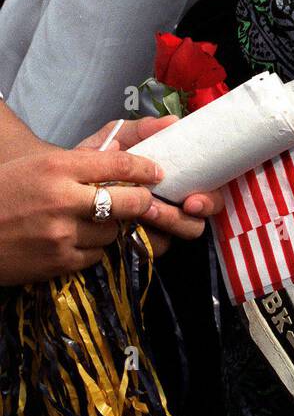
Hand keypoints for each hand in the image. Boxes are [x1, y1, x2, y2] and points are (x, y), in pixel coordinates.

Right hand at [0, 145, 164, 285]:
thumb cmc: (3, 192)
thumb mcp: (36, 165)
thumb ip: (77, 162)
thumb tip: (122, 153)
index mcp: (57, 167)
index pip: (118, 163)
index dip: (145, 167)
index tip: (156, 171)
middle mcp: (62, 199)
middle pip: (129, 201)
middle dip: (143, 201)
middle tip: (145, 200)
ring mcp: (61, 233)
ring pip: (114, 232)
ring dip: (114, 227)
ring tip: (100, 222)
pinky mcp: (57, 262)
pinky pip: (96, 255)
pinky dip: (94, 249)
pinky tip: (81, 240)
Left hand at [80, 116, 224, 254]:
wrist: (57, 185)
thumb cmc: (93, 162)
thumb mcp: (114, 140)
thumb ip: (141, 130)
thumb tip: (173, 121)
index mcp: (172, 184)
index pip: (207, 197)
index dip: (208, 202)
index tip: (193, 201)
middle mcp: (168, 209)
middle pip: (195, 225)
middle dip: (179, 219)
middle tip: (157, 210)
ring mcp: (150, 231)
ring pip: (171, 242)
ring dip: (159, 229)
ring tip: (142, 214)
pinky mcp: (131, 246)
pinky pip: (147, 252)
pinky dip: (140, 242)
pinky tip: (126, 231)